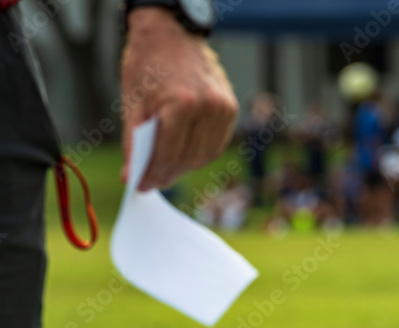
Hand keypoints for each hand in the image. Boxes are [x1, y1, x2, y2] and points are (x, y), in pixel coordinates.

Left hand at [120, 7, 238, 190]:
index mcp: (181, 103)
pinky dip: (199, 155)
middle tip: (153, 182)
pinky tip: (184, 156)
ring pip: (204, 156)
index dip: (153, 174)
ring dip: (185, 168)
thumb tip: (130, 177)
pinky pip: (216, 145)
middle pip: (187, 158)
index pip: (168, 154)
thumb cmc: (147, 63)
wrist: (171, 31)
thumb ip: (132, 142)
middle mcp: (208, 106)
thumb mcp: (132, 101)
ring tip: (167, 170)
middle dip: (168, 174)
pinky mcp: (230, 108)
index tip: (141, 187)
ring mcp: (223, 107)